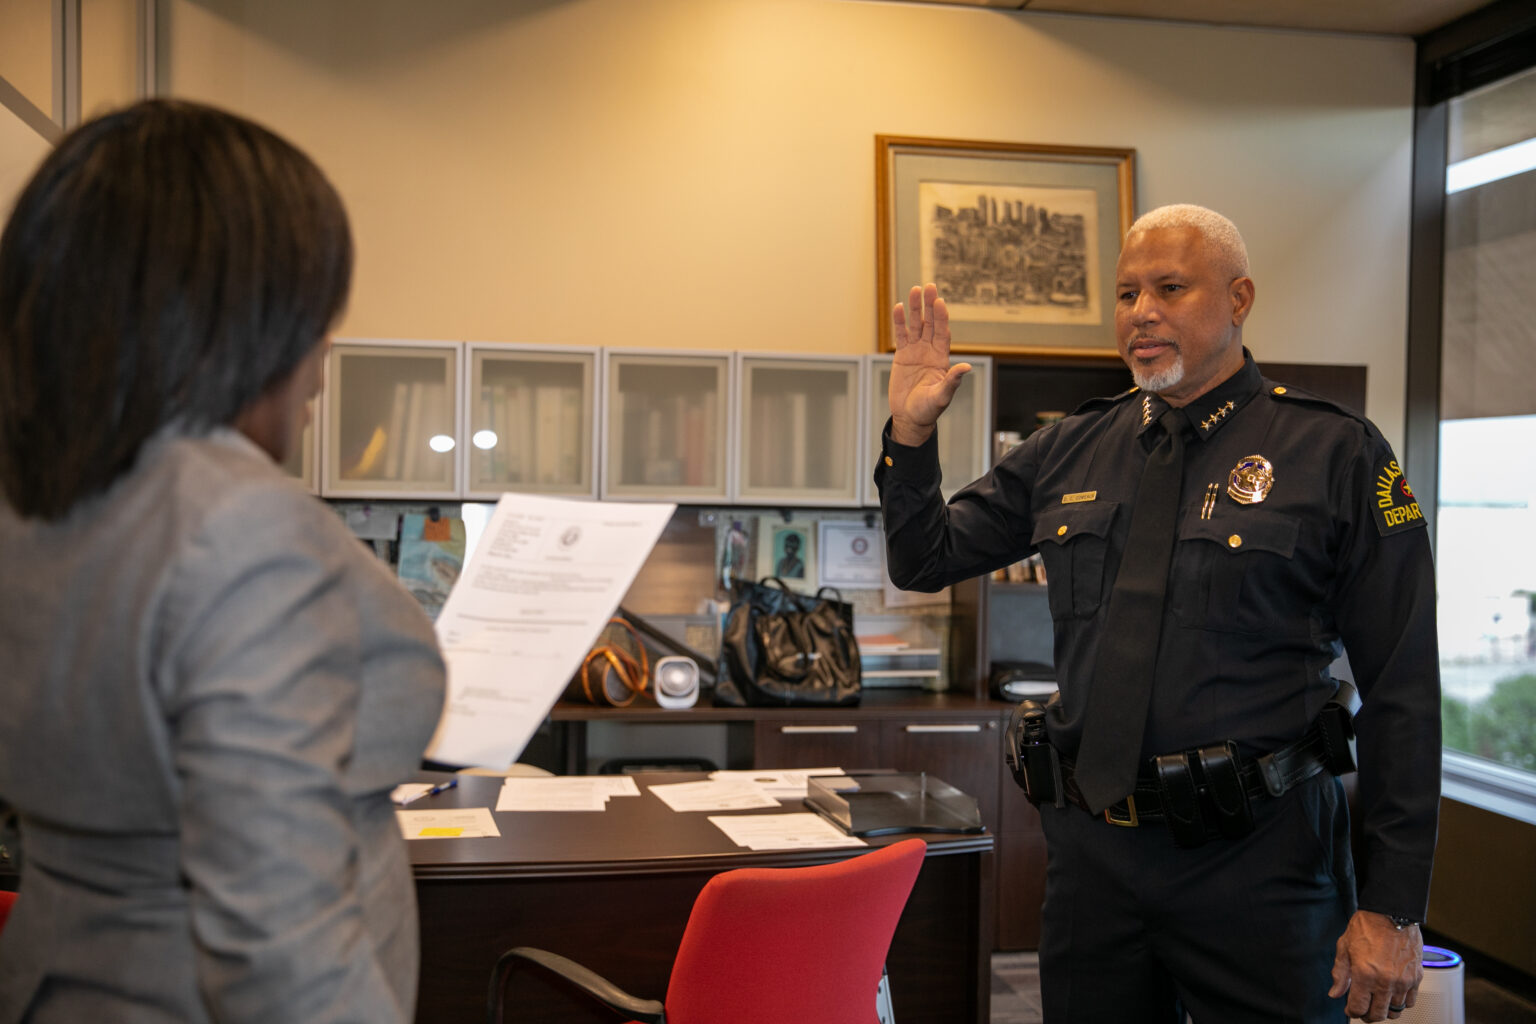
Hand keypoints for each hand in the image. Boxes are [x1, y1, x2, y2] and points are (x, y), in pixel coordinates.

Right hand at [889, 283, 970, 446]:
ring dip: (914, 309)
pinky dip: (900, 322)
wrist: (910, 417)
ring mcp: (916, 352)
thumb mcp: (942, 396)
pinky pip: (901, 335)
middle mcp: (930, 351)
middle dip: (929, 305)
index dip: (940, 317)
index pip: (942, 332)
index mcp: (942, 358)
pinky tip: (899, 308)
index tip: (939, 302)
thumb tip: (967, 368)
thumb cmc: (928, 409)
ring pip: (915, 325)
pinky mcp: (902, 356)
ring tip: (914, 290)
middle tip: (928, 286)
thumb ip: (952, 381)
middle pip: (930, 323)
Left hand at [1329, 910, 1422, 1020]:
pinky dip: (1401, 1003)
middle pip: (1378, 1015)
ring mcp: (1403, 981)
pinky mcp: (1416, 977)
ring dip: (1384, 1010)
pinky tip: (1392, 995)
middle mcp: (1385, 981)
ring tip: (1377, 1002)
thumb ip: (1340, 974)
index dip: (1352, 1012)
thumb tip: (1335, 994)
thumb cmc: (1367, 926)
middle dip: (1368, 1016)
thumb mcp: (1344, 947)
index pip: (1358, 1008)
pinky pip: (1410, 1001)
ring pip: (1395, 1011)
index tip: (1350, 1009)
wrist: (1391, 912)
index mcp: (1364, 974)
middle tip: (1363, 1010)